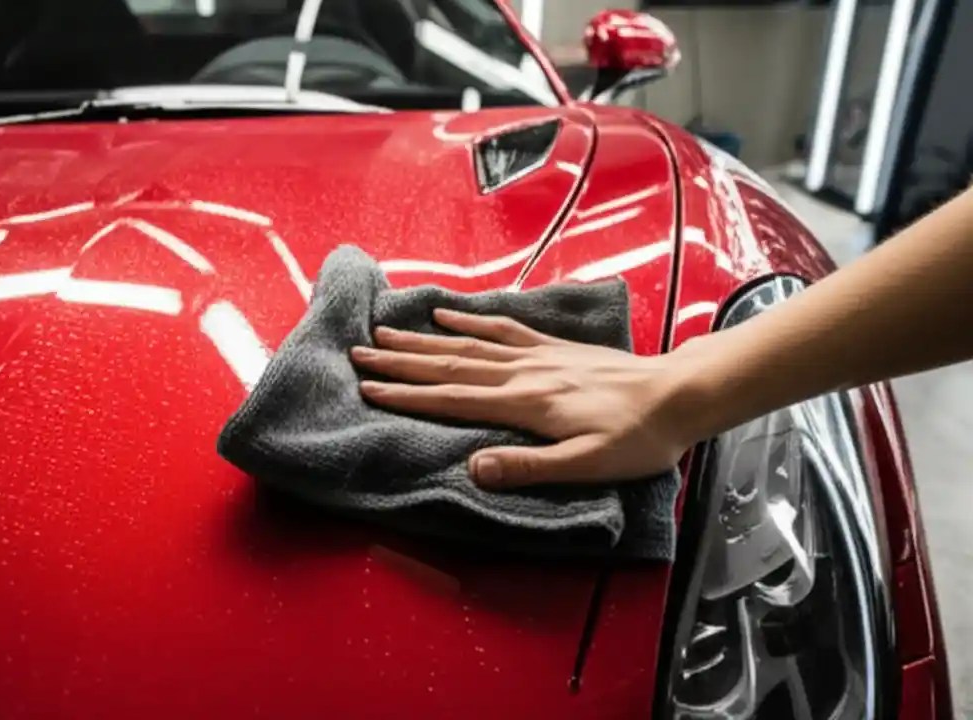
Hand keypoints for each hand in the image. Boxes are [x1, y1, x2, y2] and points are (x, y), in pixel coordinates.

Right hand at [350, 308, 700, 487]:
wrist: (679, 395)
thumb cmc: (636, 439)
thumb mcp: (587, 465)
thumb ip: (530, 466)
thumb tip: (474, 467)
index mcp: (523, 404)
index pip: (452, 400)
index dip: (408, 396)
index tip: (369, 390)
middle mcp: (521, 373)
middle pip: (449, 365)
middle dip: (401, 362)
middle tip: (358, 353)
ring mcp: (536, 356)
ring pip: (467, 344)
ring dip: (423, 340)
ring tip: (386, 332)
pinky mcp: (553, 347)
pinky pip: (502, 328)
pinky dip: (470, 320)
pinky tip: (447, 314)